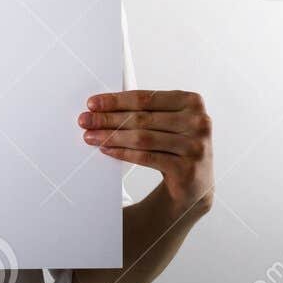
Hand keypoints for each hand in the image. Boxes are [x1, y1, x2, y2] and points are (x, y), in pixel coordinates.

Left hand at [77, 89, 213, 217]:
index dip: (116, 100)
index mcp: (192, 102)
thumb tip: (101, 107)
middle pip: (142, 118)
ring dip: (111, 136)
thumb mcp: (168, 122)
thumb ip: (145, 110)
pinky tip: (106, 149)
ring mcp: (194, 147)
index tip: (92, 103)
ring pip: (142, 138)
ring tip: (90, 136)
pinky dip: (123, 153)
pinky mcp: (187, 169)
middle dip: (108, 118)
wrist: (196, 184)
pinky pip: (146, 157)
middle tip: (85, 120)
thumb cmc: (175, 145)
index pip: (146, 98)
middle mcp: (198, 122)